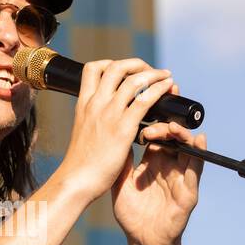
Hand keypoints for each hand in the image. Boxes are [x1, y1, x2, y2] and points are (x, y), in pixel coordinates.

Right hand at [52, 58, 176, 203]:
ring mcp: (109, 114)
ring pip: (134, 80)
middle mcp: (96, 104)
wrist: (76, 180)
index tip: (125, 71)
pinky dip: (159, 89)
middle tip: (149, 71)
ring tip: (165, 76)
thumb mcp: (84, 132)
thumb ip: (96, 121)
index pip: (92, 69)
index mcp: (84, 104)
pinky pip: (144, 100)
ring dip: (153, 73)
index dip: (110, 63)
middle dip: (136, 64)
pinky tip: (168, 88)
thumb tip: (111, 120)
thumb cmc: (80, 163)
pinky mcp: (123, 128)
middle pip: (115, 67)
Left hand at [111, 95, 205, 244]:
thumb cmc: (133, 215)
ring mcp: (181, 176)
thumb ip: (119, 159)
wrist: (143, 241)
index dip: (153, 116)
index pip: (157, 131)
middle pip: (173, 134)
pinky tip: (198, 141)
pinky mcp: (189, 190)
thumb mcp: (121, 182)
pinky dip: (199, 154)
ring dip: (181, 133)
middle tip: (159, 107)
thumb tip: (108, 133)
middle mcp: (169, 165)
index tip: (143, 102)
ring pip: (187, 147)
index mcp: (154, 160)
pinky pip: (197, 169)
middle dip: (169, 118)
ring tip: (171, 125)